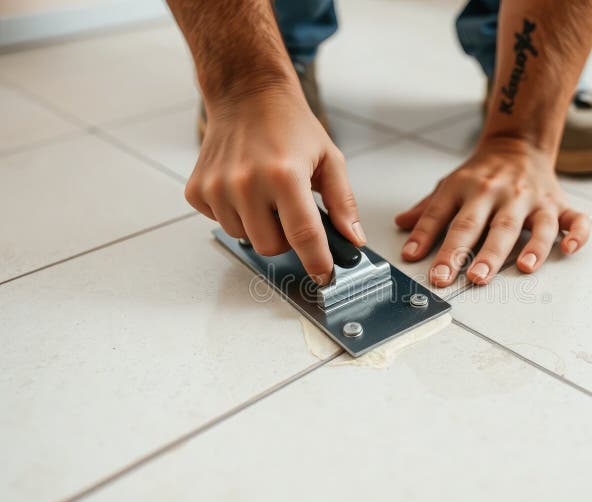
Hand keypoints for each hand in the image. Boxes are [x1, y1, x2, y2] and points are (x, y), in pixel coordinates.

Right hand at [185, 86, 364, 284]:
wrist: (246, 94)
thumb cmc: (290, 125)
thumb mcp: (329, 158)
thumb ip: (343, 202)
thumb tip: (354, 240)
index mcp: (285, 175)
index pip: (304, 236)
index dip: (317, 262)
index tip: (324, 276)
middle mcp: (246, 182)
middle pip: (271, 247)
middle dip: (286, 238)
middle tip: (290, 211)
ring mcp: (217, 187)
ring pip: (245, 239)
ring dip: (260, 226)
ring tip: (265, 193)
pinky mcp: (197, 189)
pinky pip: (221, 223)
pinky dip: (236, 214)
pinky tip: (243, 187)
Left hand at [395, 137, 589, 286]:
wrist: (518, 143)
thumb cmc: (481, 173)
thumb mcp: (449, 185)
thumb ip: (427, 211)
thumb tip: (401, 227)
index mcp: (466, 188)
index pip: (445, 216)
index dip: (431, 241)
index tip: (424, 268)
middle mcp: (499, 193)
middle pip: (490, 225)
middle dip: (481, 253)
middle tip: (471, 278)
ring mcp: (531, 199)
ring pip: (532, 225)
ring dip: (532, 248)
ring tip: (524, 269)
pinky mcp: (557, 204)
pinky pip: (574, 219)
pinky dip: (578, 233)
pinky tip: (572, 248)